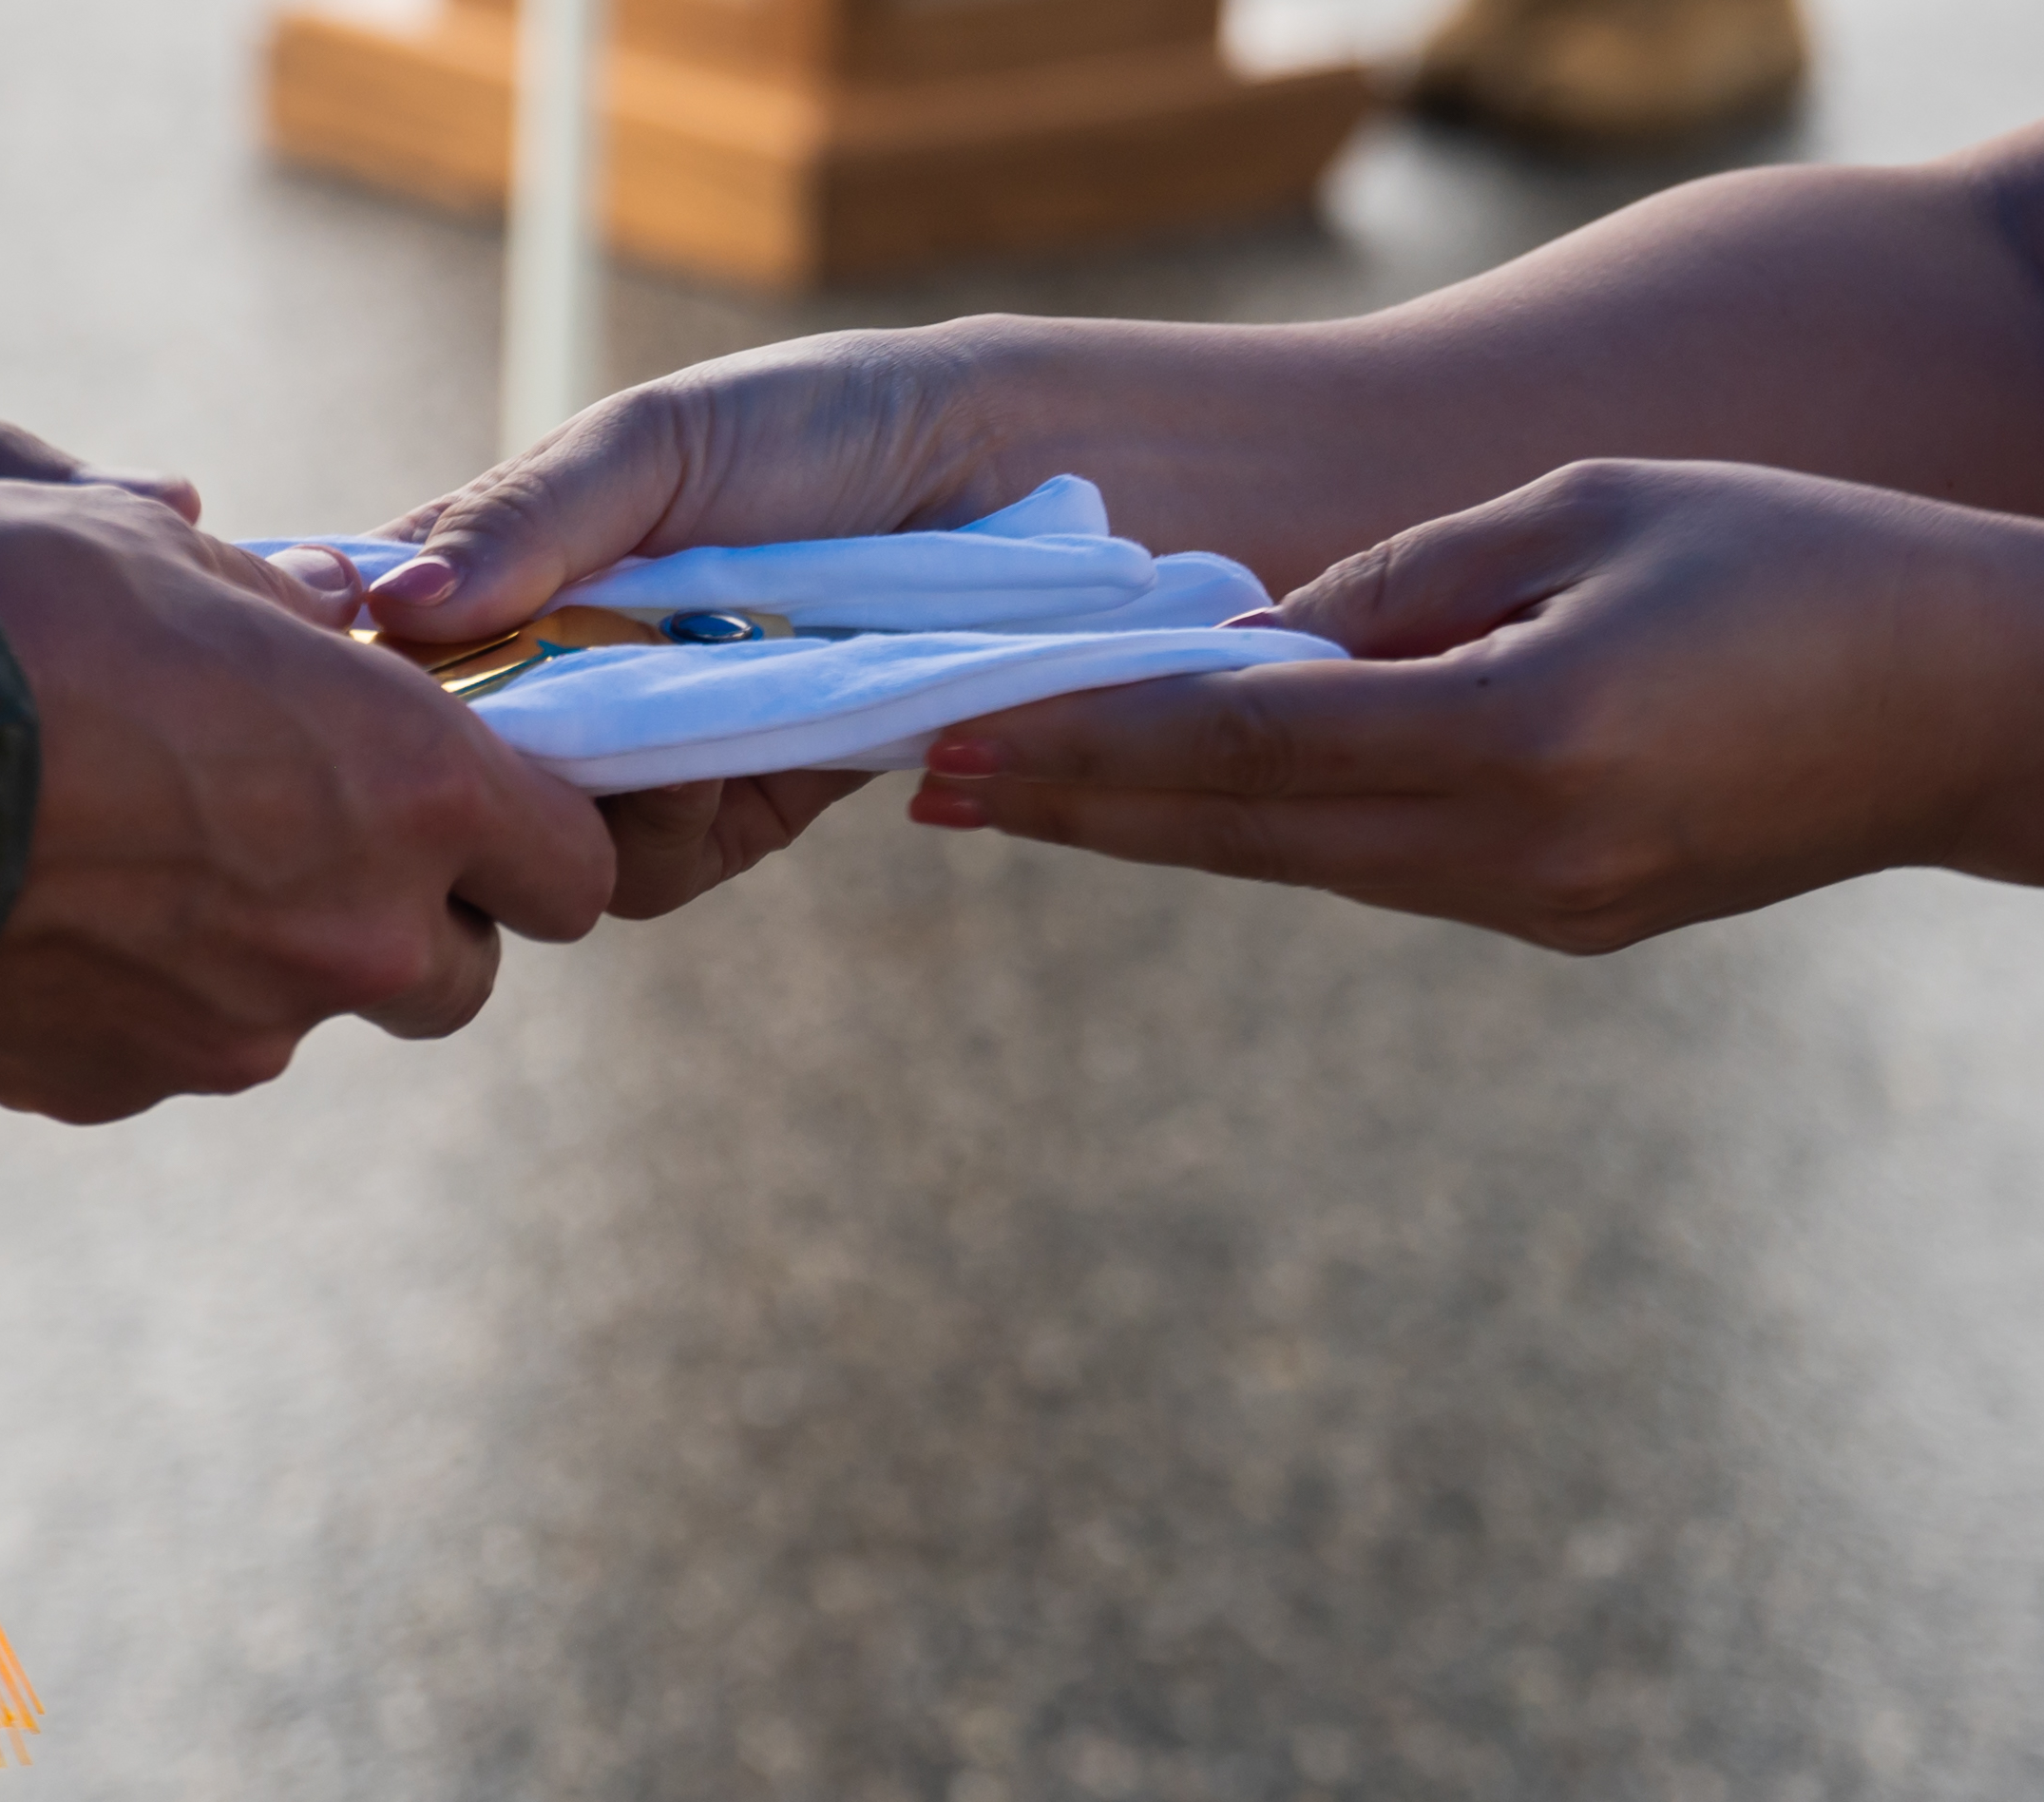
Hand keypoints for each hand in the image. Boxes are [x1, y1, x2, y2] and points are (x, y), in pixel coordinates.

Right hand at [0, 481, 613, 1122]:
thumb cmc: (1, 612)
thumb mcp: (163, 552)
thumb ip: (286, 608)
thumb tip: (334, 615)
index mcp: (414, 792)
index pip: (574, 870)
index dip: (539, 837)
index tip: (481, 800)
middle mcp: (353, 936)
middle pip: (457, 974)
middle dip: (413, 915)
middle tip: (312, 829)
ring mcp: (234, 1030)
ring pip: (305, 1016)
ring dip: (272, 957)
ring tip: (149, 857)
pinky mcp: (112, 1085)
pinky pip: (168, 1047)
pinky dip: (141, 997)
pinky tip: (49, 906)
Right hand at [363, 327, 1015, 915]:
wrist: (1000, 478)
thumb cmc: (815, 426)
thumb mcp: (653, 445)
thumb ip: (528, 519)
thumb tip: (394, 607)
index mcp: (506, 573)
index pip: (386, 649)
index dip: (366, 680)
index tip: (379, 679)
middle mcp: (559, 677)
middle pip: (453, 777)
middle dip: (477, 763)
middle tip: (537, 707)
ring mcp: (644, 756)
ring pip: (546, 842)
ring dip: (589, 793)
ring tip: (668, 699)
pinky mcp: (734, 812)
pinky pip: (657, 867)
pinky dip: (675, 820)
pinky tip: (721, 750)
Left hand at [912, 459, 2043, 951]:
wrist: (1974, 709)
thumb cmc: (1797, 562)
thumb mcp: (1588, 511)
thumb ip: (1402, 581)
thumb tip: (1247, 638)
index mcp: (1519, 737)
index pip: (1247, 748)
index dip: (1096, 747)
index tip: (974, 743)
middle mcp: (1512, 852)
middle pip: (1240, 836)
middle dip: (1082, 810)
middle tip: (941, 788)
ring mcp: (1536, 908)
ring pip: (1297, 867)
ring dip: (1160, 831)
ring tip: (1032, 794)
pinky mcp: (1560, 924)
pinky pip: (1377, 873)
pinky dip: (1271, 837)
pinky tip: (1189, 807)